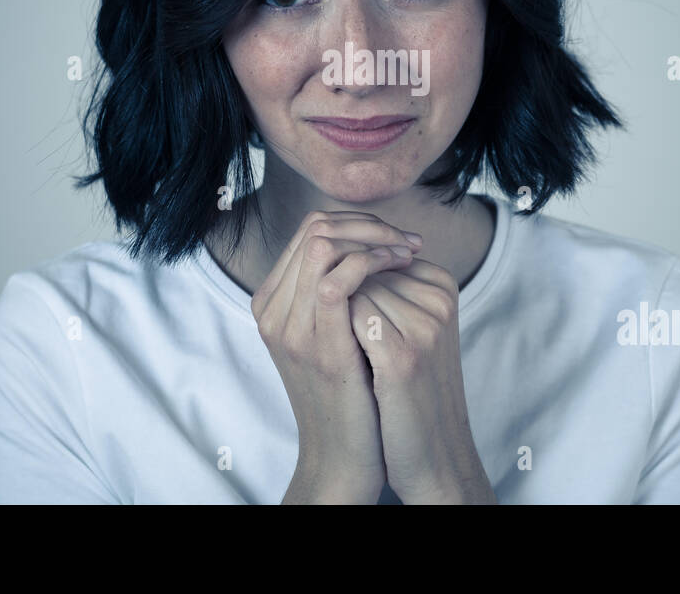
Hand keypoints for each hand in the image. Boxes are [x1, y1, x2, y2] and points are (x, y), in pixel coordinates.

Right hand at [251, 211, 421, 503]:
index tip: (397, 238)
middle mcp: (272, 310)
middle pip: (314, 229)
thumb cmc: (349, 392)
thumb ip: (335, 291)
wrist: (343, 456)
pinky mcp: (318, 346)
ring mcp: (291, 328)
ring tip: (407, 255)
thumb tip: (372, 243)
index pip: (310, 230)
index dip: (358, 224)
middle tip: (406, 242)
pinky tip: (399, 271)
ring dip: (374, 240)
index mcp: (272, 302)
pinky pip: (336, 280)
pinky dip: (372, 263)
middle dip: (367, 225)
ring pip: (322, 245)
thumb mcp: (333, 333)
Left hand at [349, 258, 496, 503]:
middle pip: (362, 267)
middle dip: (339, 294)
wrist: (432, 453)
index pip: (376, 252)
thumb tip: (338, 253)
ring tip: (342, 347)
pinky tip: (339, 356)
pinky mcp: (403, 356)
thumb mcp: (410, 328)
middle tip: (341, 334)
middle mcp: (437, 298)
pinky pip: (350, 317)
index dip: (348, 279)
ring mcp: (423, 325)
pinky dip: (335, 330)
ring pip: (351, 288)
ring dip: (333, 312)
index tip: (349, 314)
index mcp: (442, 285)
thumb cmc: (412, 388)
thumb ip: (387, 288)